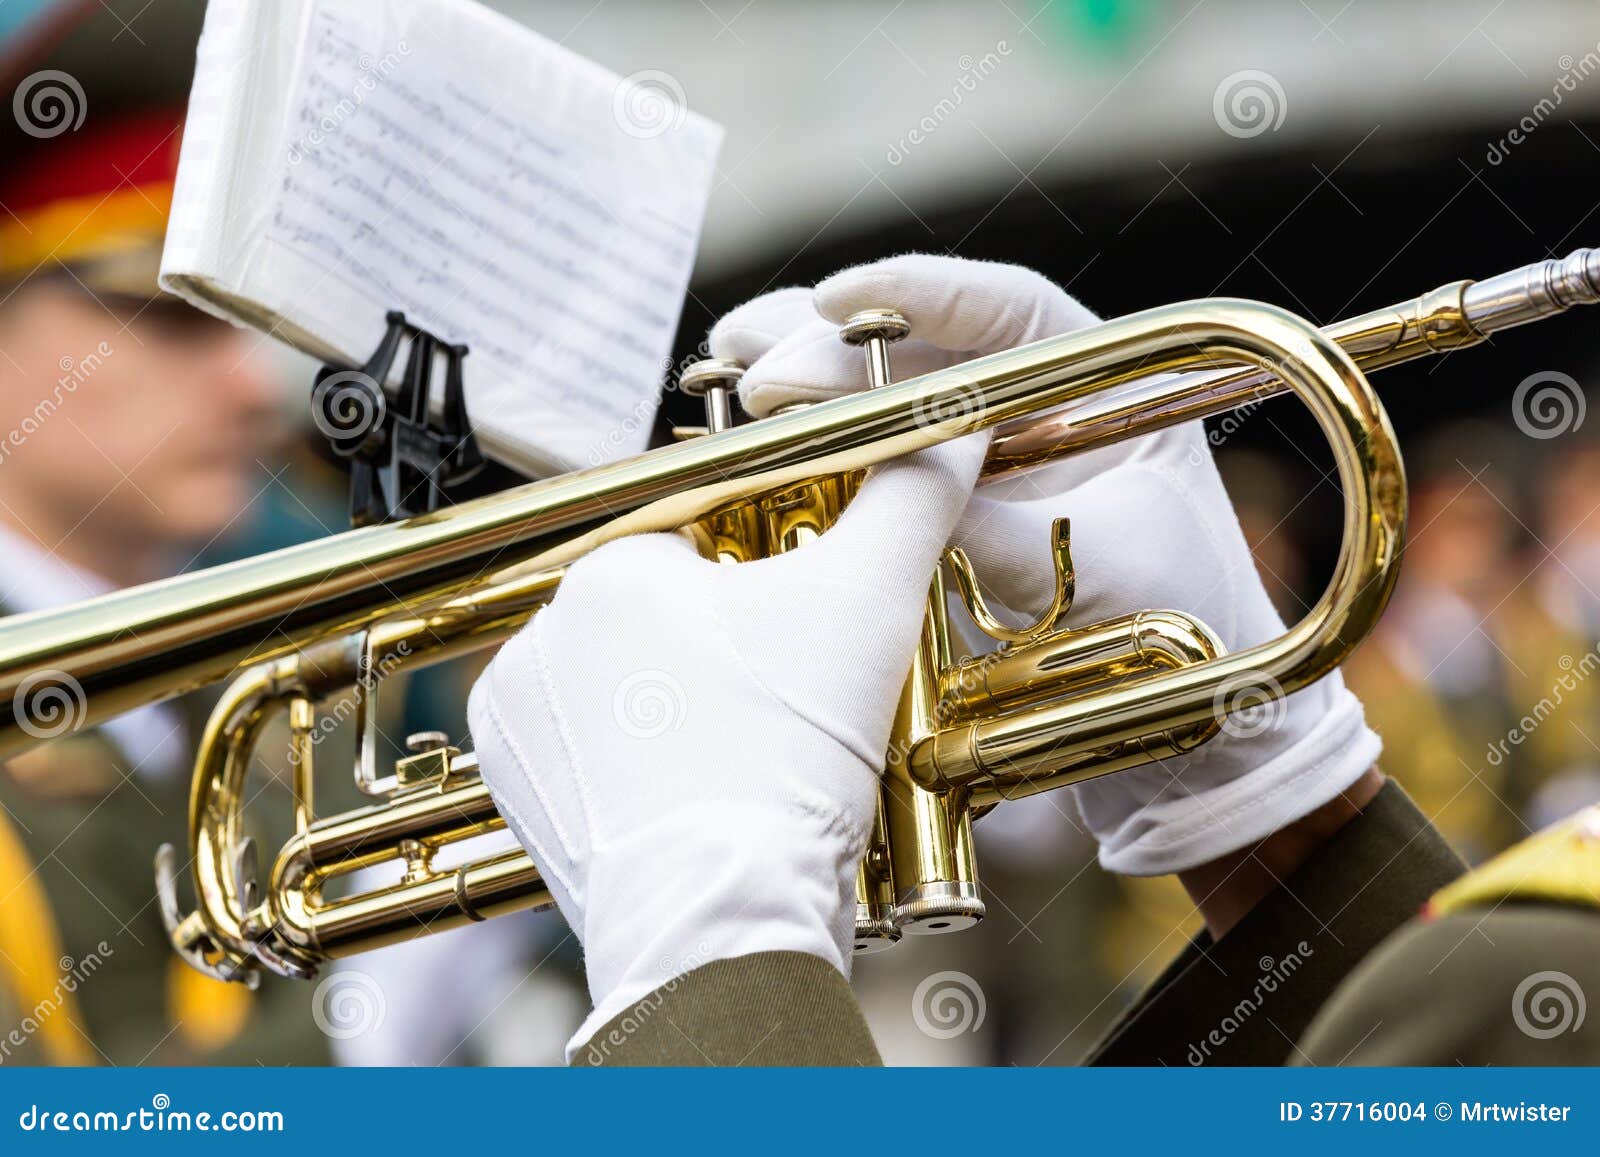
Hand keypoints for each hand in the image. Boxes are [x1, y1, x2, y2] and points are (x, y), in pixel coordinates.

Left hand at [467, 409, 985, 1053]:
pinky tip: (697, 778)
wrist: (724, 919)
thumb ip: (909, 496)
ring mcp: (522, 721)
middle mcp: (543, 633)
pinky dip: (639, 755)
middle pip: (665, 608)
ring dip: (684, 695)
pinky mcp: (524, 794)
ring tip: (747, 745)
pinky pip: (591, 746)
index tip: (808, 621)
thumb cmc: (787, 759)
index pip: (705, 532)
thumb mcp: (870, 601)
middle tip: (789, 694)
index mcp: (612, 567)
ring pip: (628, 677)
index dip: (772, 567)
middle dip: (729, 638)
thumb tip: (952, 428)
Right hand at [719, 253, 1380, 876]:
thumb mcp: (1099, 572)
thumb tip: (893, 489)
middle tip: (753, 363)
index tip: (838, 296)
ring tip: (730, 372)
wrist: (1201, 735)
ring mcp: (988, 468)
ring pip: (885, 400)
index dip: (921, 292)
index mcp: (1108, 390)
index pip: (1010, 310)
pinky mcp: (950, 523)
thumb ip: (998, 529)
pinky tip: (756, 451)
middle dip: (829, 339)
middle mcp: (1038, 415)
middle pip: (922, 347)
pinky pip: (875, 472)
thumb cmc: (1189, 633)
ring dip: (806, 382)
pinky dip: (815, 457)